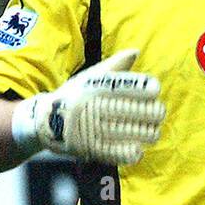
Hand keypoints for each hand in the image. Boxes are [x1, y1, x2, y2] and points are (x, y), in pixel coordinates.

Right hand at [11, 49, 164, 163]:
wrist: (46, 121)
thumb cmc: (74, 96)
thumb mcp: (90, 77)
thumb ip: (115, 65)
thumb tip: (136, 52)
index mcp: (97, 87)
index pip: (130, 87)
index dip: (148, 89)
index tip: (155, 92)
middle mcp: (95, 106)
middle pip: (135, 110)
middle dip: (153, 112)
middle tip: (158, 113)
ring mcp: (93, 128)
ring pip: (131, 132)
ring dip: (147, 132)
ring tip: (152, 131)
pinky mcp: (91, 148)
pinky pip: (117, 152)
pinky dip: (132, 152)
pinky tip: (139, 149)